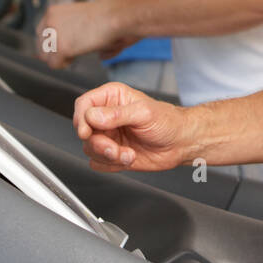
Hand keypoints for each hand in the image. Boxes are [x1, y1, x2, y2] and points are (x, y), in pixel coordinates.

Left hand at [37, 0, 120, 68]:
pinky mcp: (59, 48)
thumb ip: (75, 32)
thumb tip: (92, 51)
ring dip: (60, 57)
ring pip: (45, 56)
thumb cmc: (109, 16)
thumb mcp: (84, 19)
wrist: (115, 15)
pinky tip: (76, 55)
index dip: (52, 42)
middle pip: (40, 45)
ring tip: (76, 52)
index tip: (63, 46)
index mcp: (53, 11)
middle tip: (71, 51)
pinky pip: (54, 64)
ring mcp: (52, 34)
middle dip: (53, 51)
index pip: (40, 32)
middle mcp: (49, 21)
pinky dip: (65, 63)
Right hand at [72, 82, 191, 172]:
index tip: (86, 132)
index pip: (84, 105)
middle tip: (114, 148)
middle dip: (98, 143)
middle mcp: (107, 116)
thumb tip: (93, 116)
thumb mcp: (144, 113)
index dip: (81, 119)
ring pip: (89, 149)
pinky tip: (129, 158)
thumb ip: (117, 114)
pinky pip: (98, 163)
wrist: (181, 143)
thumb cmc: (168, 122)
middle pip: (83, 130)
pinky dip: (111, 165)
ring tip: (128, 154)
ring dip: (108, 155)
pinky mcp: (111, 154)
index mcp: (112, 98)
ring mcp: (108, 136)